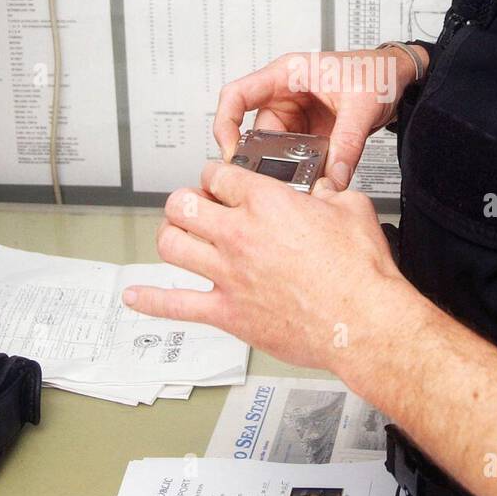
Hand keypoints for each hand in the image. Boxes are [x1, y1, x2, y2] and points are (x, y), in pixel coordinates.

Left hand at [121, 161, 422, 374]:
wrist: (361, 321)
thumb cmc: (360, 272)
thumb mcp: (352, 209)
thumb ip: (330, 195)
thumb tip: (325, 194)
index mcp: (267, 203)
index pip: (218, 174)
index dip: (216, 175)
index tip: (220, 181)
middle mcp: (239, 234)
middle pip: (182, 204)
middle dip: (186, 201)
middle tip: (196, 207)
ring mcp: (227, 274)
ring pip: (171, 244)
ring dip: (170, 236)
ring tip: (177, 237)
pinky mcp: (227, 312)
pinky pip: (174, 304)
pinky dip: (150, 300)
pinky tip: (136, 297)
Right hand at [213, 47, 426, 190]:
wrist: (399, 76)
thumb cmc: (377, 71)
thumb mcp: (362, 106)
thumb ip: (347, 145)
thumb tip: (333, 178)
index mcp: (287, 73)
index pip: (237, 95)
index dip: (225, 123)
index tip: (230, 152)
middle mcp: (285, 94)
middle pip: (257, 131)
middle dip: (263, 158)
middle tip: (274, 179)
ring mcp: (297, 115)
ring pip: (276, 148)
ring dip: (287, 166)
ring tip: (302, 179)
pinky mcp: (310, 131)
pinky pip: (297, 154)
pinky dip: (304, 168)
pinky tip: (314, 176)